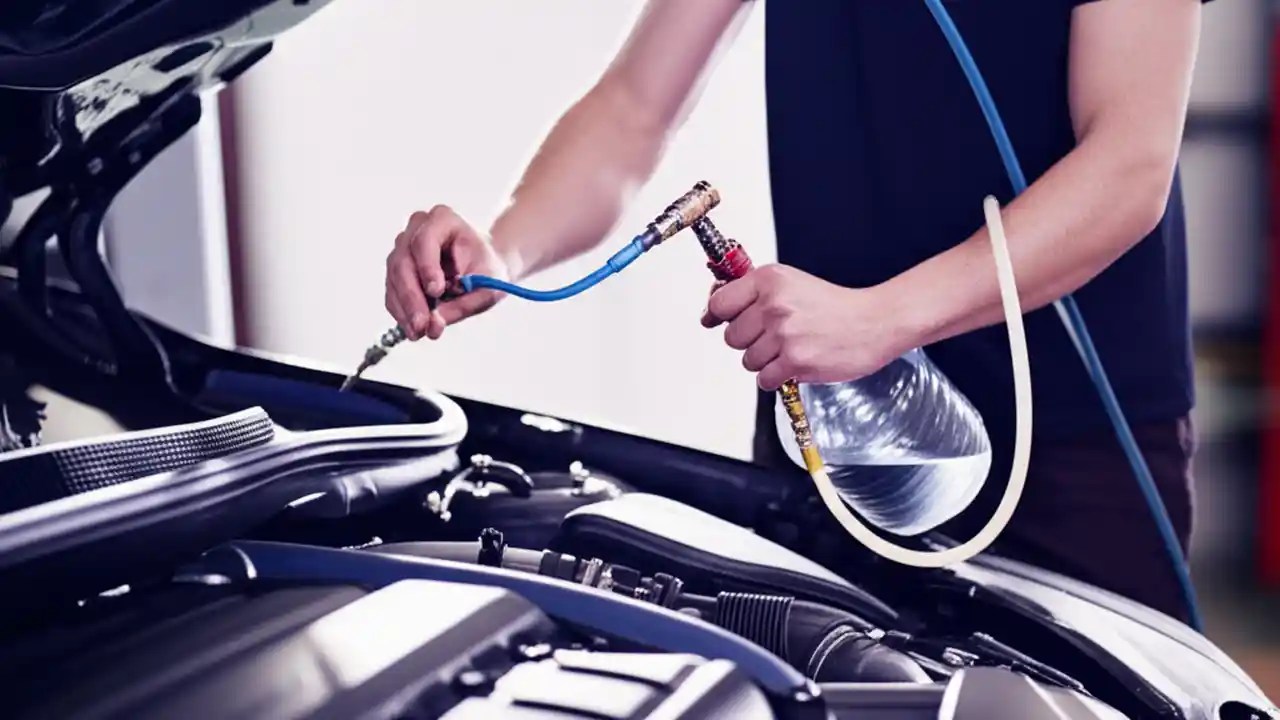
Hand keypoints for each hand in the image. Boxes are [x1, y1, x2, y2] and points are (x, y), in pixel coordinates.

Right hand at [385, 205, 511, 339]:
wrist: (484, 267)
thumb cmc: (488, 270)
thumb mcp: (489, 286)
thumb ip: (464, 303)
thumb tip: (433, 325)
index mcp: (443, 219)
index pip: (426, 240)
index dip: (427, 267)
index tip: (435, 292)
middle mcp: (417, 229)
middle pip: (404, 261)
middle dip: (412, 297)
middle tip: (422, 324)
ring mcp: (404, 248)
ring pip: (394, 278)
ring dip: (404, 308)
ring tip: (419, 332)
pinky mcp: (398, 269)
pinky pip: (392, 291)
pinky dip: (401, 312)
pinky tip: (412, 329)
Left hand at [702, 265, 908, 390]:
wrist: (874, 322)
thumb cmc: (833, 305)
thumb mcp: (791, 284)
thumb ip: (753, 293)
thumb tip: (711, 309)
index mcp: (770, 280)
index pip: (720, 302)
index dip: (717, 315)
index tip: (715, 321)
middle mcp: (774, 305)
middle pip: (731, 337)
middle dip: (748, 341)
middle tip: (774, 336)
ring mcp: (785, 334)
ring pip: (747, 360)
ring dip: (764, 361)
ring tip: (790, 348)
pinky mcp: (796, 361)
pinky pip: (764, 379)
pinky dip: (776, 377)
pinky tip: (794, 364)